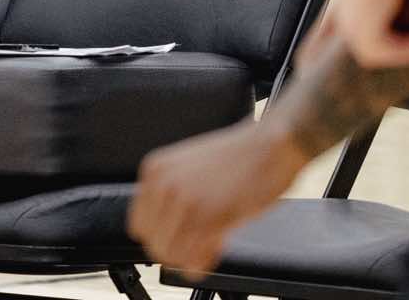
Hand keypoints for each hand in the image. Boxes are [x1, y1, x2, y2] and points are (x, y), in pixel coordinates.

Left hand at [128, 119, 305, 274]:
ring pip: (171, 254)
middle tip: (192, 249)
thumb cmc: (238, 157)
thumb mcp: (188, 168)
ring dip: (188, 259)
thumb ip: (170, 195)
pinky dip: (202, 263)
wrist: (270, 146)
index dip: (158, 238)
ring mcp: (186, 202)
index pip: (138, 225)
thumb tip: (164, 230)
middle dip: (173, 252)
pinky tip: (213, 252)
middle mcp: (165, 185)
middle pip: (152, 243)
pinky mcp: (211, 217)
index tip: (173, 241)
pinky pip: (194, 257)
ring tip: (206, 249)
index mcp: (156, 170)